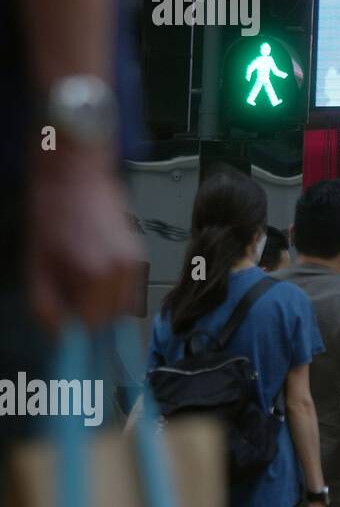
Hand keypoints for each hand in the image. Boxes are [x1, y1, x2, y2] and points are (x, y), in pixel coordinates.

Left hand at [28, 151, 140, 331]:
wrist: (75, 175)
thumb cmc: (50, 214)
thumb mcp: (34, 264)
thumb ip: (45, 304)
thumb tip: (60, 332)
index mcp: (95, 274)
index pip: (94, 323)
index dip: (77, 324)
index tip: (66, 318)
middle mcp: (122, 270)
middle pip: (114, 317)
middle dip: (92, 314)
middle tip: (69, 296)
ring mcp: (135, 260)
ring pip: (124, 303)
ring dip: (104, 301)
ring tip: (81, 279)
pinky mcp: (139, 252)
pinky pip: (129, 286)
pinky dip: (112, 287)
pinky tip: (93, 267)